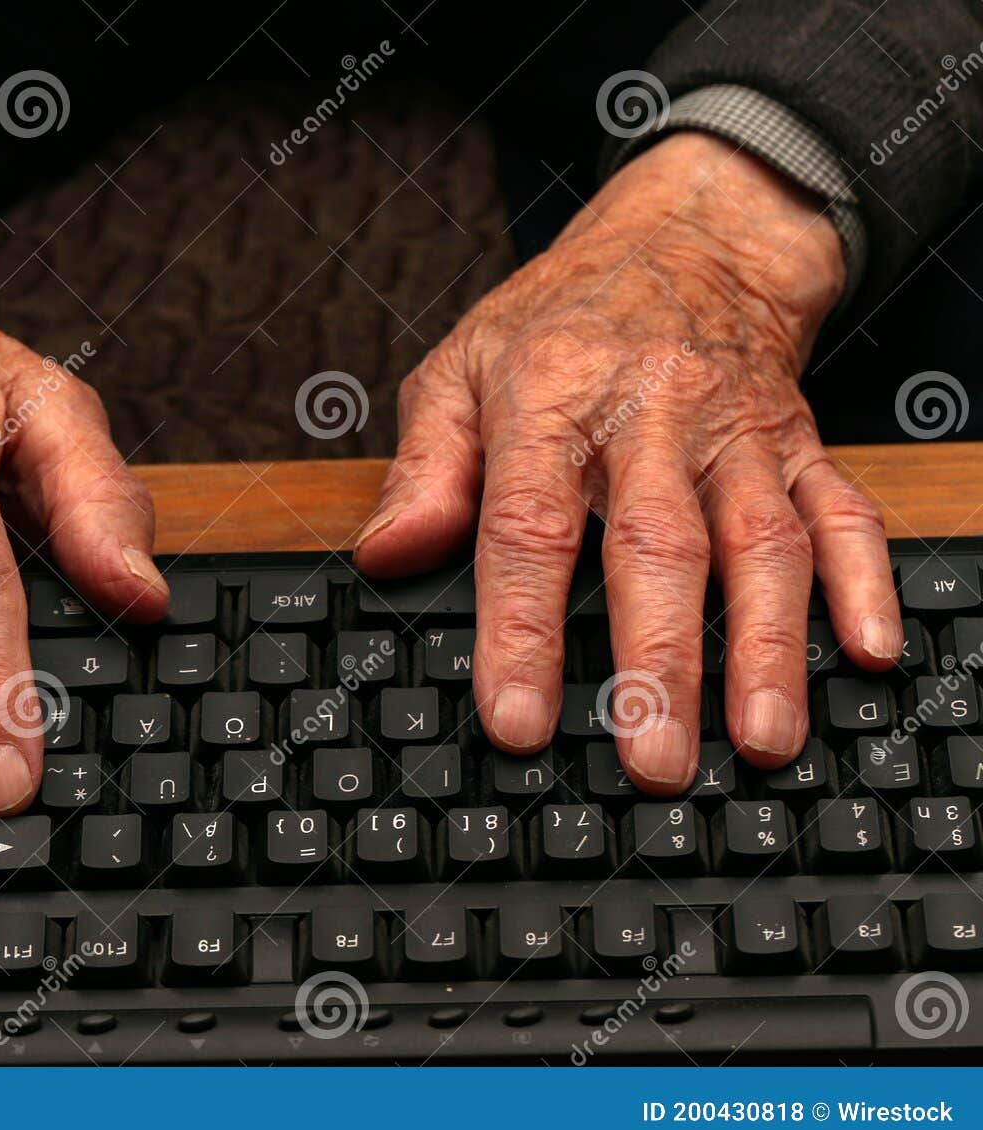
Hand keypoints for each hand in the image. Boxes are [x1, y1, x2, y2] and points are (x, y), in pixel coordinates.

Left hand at [357, 132, 899, 790]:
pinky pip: (842, 511)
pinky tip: (870, 652)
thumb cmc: (559, 320)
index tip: (519, 721)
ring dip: (767, 648)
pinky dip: (864, 582)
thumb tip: (387, 557)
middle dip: (659, 664)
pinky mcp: (798, 443)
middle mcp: (650, 418)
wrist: (688, 237)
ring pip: (761, 544)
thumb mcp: (458, 371)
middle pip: (658, 550)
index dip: (522, 631)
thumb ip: (423, 471)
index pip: (529, 529)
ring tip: (761, 741)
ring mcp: (735, 434)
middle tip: (653, 763)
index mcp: (549, 401)